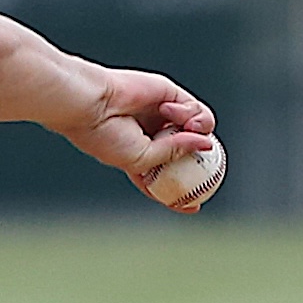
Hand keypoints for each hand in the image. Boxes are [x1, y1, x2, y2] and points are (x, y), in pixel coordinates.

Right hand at [56, 68, 216, 213]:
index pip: (168, 176)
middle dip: (202, 160)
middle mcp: (155, 134)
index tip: (195, 207)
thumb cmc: (108, 137)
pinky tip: (170, 111)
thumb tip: (207, 145)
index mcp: (142, 155)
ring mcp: (163, 115)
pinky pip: (194, 108)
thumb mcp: (141, 161)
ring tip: (187, 129)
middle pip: (190, 150)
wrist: (93, 104)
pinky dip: (189, 112)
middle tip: (209, 171)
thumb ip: (174, 154)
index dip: (183, 192)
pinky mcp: (169, 95)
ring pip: (199, 128)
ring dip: (198, 131)